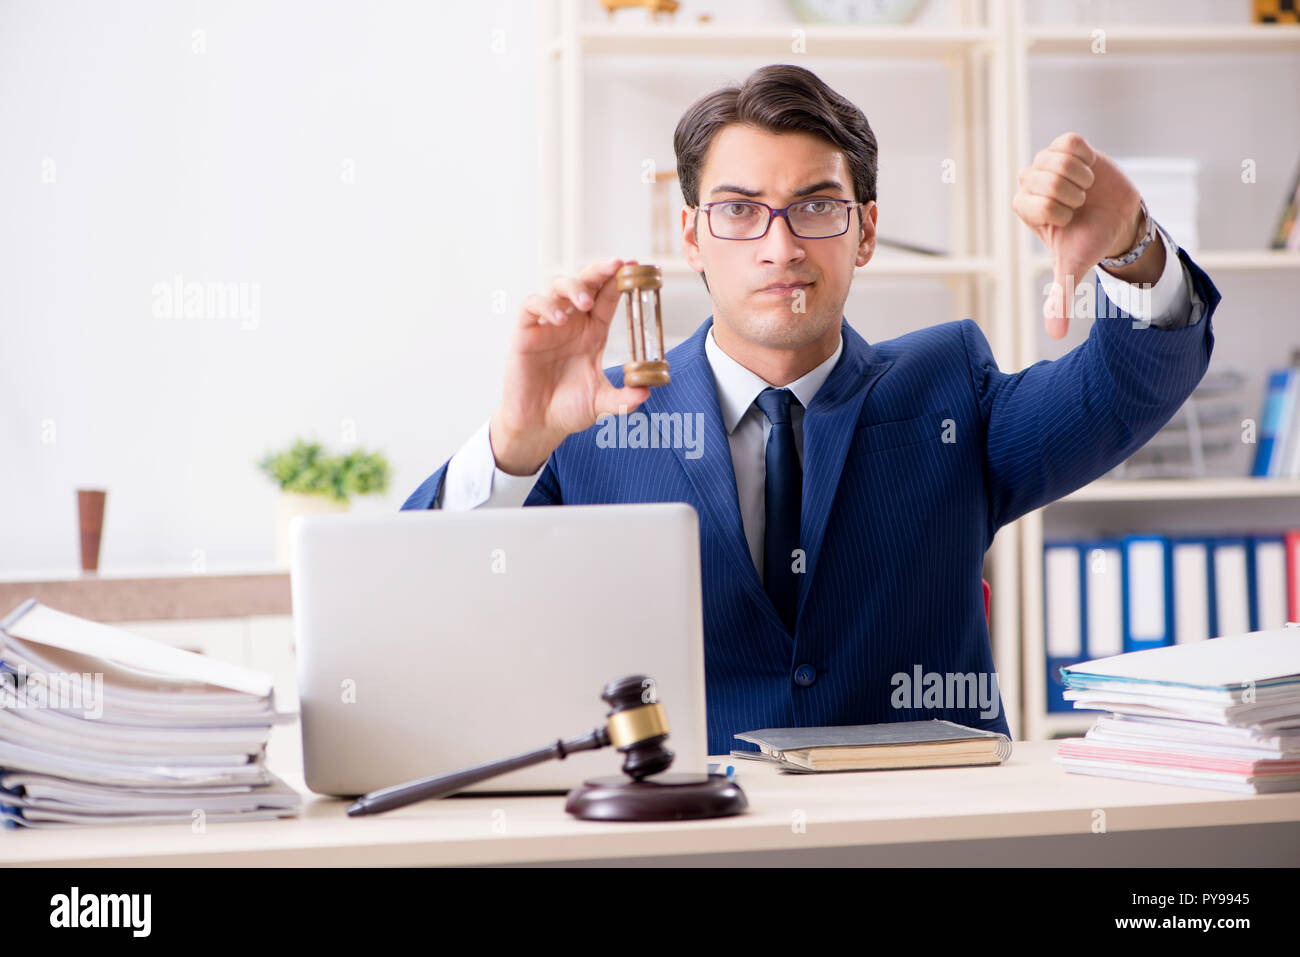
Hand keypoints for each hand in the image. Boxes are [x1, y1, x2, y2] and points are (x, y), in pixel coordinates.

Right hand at [489, 258, 650, 474]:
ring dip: (574, 287)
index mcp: (593, 332)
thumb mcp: (602, 403)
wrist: (539, 425)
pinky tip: (559, 319)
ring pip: (558, 287)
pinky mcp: (525, 333)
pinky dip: (545, 305)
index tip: (636, 265)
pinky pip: (532, 306)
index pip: (608, 297)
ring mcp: (548, 325)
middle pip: (586, 283)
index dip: (620, 280)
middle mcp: (572, 323)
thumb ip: (624, 399)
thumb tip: (646, 393)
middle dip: (600, 271)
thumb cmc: (569, 409)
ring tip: (585, 303)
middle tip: (616, 266)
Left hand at [1012, 131, 1143, 338]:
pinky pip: (1069, 143)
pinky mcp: (1067, 146)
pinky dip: (1085, 158)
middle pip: (1044, 177)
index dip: (1056, 211)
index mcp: (1025, 208)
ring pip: (1055, 159)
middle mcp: (1030, 183)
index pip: (1029, 200)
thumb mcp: (1072, 270)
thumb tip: (1056, 335)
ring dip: (1079, 178)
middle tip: (1078, 206)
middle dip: (1069, 194)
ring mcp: (1047, 163)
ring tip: (1085, 191)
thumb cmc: (1088, 243)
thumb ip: (1060, 297)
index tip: (1067, 221)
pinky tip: (1089, 172)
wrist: (1116, 220)